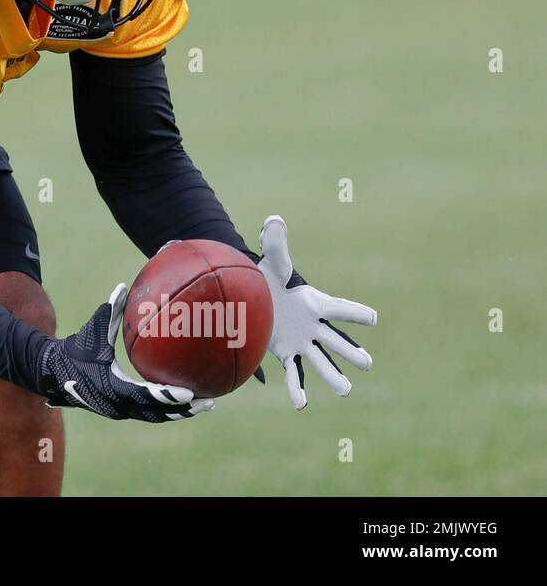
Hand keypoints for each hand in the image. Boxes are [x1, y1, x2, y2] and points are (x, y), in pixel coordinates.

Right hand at [39, 284, 214, 421]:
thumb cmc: (75, 349)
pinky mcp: (122, 410)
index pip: (143, 395)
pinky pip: (149, 413)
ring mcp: (119, 410)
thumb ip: (108, 310)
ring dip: (179, 413)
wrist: (53, 374)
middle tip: (207, 401)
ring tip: (205, 404)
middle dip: (182, 410)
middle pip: (156, 413)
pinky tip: (186, 400)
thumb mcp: (92, 331)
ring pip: (154, 417)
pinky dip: (168, 409)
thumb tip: (122, 286)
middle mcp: (117, 404)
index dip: (166, 396)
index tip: (187, 393)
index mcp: (111, 386)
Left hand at [257, 215, 376, 409]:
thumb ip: (275, 243)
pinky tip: (301, 405)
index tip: (373, 318)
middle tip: (366, 363)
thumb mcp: (272, 261)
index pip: (337, 308)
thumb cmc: (267, 277)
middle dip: (349, 351)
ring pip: (320, 360)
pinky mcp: (286, 352)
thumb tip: (274, 219)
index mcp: (313, 302)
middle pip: (334, 340)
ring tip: (346, 390)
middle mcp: (312, 325)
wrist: (252, 296)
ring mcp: (301, 341)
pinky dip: (297, 388)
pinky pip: (293, 373)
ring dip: (332, 375)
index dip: (354, 313)